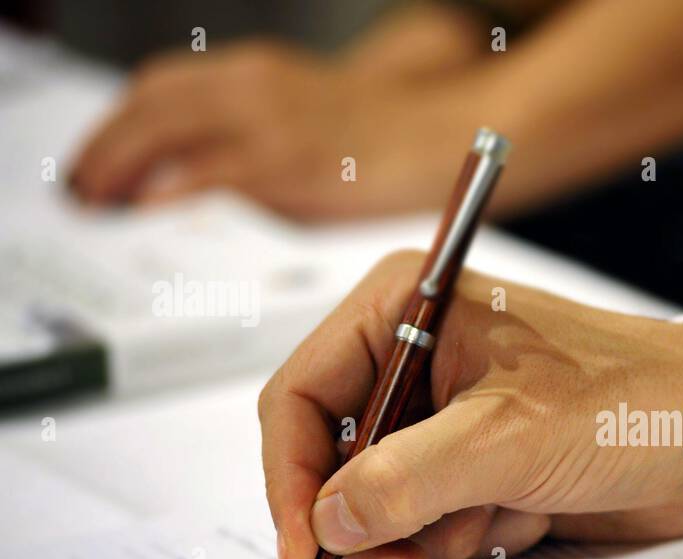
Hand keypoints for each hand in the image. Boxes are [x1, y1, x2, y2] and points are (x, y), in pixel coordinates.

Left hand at [70, 40, 484, 218]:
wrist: (449, 134)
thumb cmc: (394, 139)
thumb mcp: (316, 120)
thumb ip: (267, 137)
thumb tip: (222, 185)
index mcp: (261, 75)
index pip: (165, 86)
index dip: (122, 121)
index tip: (102, 157)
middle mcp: (254, 87)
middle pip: (150, 102)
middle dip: (104, 143)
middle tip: (84, 188)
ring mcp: (269, 122)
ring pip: (162, 128)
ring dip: (117, 164)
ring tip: (99, 203)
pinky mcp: (287, 162)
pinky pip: (206, 172)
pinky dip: (166, 188)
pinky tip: (145, 210)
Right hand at [259, 252, 682, 558]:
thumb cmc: (629, 403)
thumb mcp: (508, 437)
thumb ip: (406, 479)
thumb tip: (326, 523)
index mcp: (406, 308)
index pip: (301, 394)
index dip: (291, 478)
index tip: (306, 553)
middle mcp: (415, 360)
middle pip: (335, 461)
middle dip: (373, 524)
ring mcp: (448, 420)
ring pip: (386, 505)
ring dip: (439, 532)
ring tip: (508, 518)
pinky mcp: (480, 468)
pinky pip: (436, 523)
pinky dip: (478, 535)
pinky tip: (533, 516)